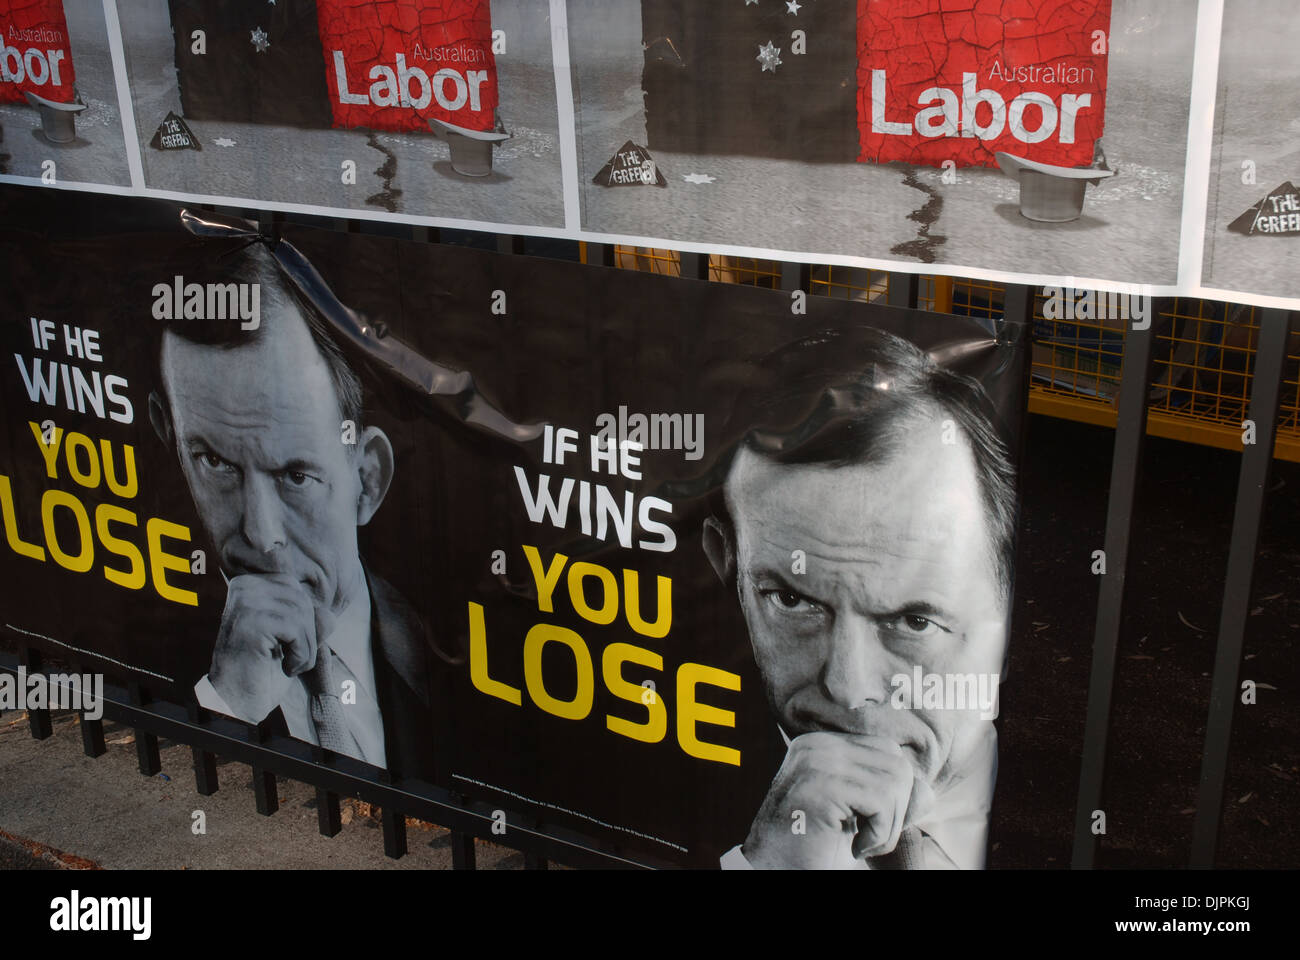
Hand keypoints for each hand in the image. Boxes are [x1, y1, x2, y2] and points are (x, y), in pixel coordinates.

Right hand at [208, 574, 319, 722]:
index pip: (297, 591)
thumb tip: (329, 616)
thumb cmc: (263, 669)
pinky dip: (301, 654)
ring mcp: (246, 602)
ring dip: (306, 647)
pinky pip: (296, 629)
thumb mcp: (294, 638)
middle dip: (308, 634)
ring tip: (290, 665)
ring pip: (302, 614)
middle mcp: (244, 586)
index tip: (289, 646)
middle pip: (301, 600)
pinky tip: (287, 668)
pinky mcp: (253, 622)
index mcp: (250, 583)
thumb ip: (312, 620)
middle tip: (294, 660)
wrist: (236, 702)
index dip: (304, 621)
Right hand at [742, 732, 925, 868]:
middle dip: (897, 810)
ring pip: (895, 781)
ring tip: (862, 844)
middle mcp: (817, 744)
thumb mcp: (857, 818)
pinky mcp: (821, 784)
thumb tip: (928, 792)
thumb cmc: (814, 849)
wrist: (773, 872)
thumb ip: (891, 799)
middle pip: (897, 764)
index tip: (868, 827)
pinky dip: (880, 835)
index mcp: (822, 745)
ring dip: (889, 826)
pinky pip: (882, 801)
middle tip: (869, 840)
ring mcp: (817, 761)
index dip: (894, 796)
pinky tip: (856, 847)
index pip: (888, 753)